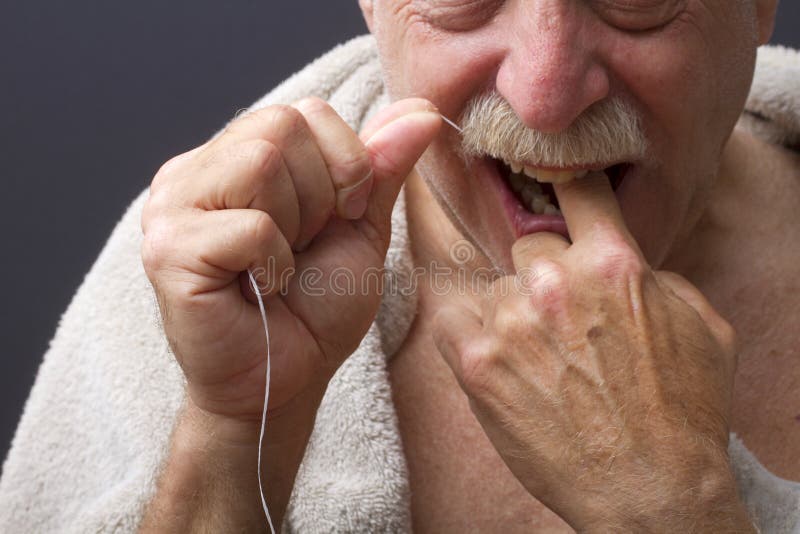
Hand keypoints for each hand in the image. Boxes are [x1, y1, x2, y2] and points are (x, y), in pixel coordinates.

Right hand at [141, 98, 440, 423]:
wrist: (286, 381)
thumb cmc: (317, 309)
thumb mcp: (361, 229)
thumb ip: (381, 167)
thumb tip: (423, 109)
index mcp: (236, 158)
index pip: (305, 112)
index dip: (344, 166)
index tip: (339, 221)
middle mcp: (195, 171)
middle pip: (281, 126)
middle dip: (320, 198)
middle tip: (302, 249)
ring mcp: (171, 207)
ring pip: (260, 162)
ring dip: (295, 227)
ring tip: (277, 266)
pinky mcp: (167, 250)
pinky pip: (249, 226)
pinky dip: (274, 264)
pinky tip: (259, 289)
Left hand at [433, 172, 749, 530]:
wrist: (649, 490)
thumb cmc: (683, 414)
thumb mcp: (703, 328)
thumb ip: (662, 278)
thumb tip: (628, 263)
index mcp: (614, 263)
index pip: (576, 192)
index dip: (567, 193)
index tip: (556, 198)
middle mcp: (557, 281)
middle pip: (529, 244)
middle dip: (544, 272)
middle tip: (560, 316)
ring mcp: (512, 321)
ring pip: (495, 288)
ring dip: (511, 312)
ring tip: (537, 358)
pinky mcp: (477, 364)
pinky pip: (450, 320)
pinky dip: (465, 333)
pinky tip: (489, 356)